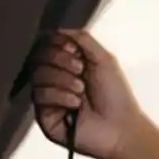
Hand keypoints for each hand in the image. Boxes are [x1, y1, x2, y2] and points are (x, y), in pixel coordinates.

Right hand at [28, 29, 143, 158]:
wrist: (120, 128)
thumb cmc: (116, 97)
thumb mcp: (103, 59)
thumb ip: (82, 39)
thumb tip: (58, 30)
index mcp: (66, 65)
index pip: (46, 45)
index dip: (56, 43)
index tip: (74, 50)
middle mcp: (54, 80)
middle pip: (38, 57)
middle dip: (60, 60)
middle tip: (80, 70)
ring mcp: (48, 98)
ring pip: (38, 75)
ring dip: (62, 79)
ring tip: (81, 90)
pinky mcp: (44, 116)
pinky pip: (40, 95)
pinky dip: (59, 95)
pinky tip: (75, 104)